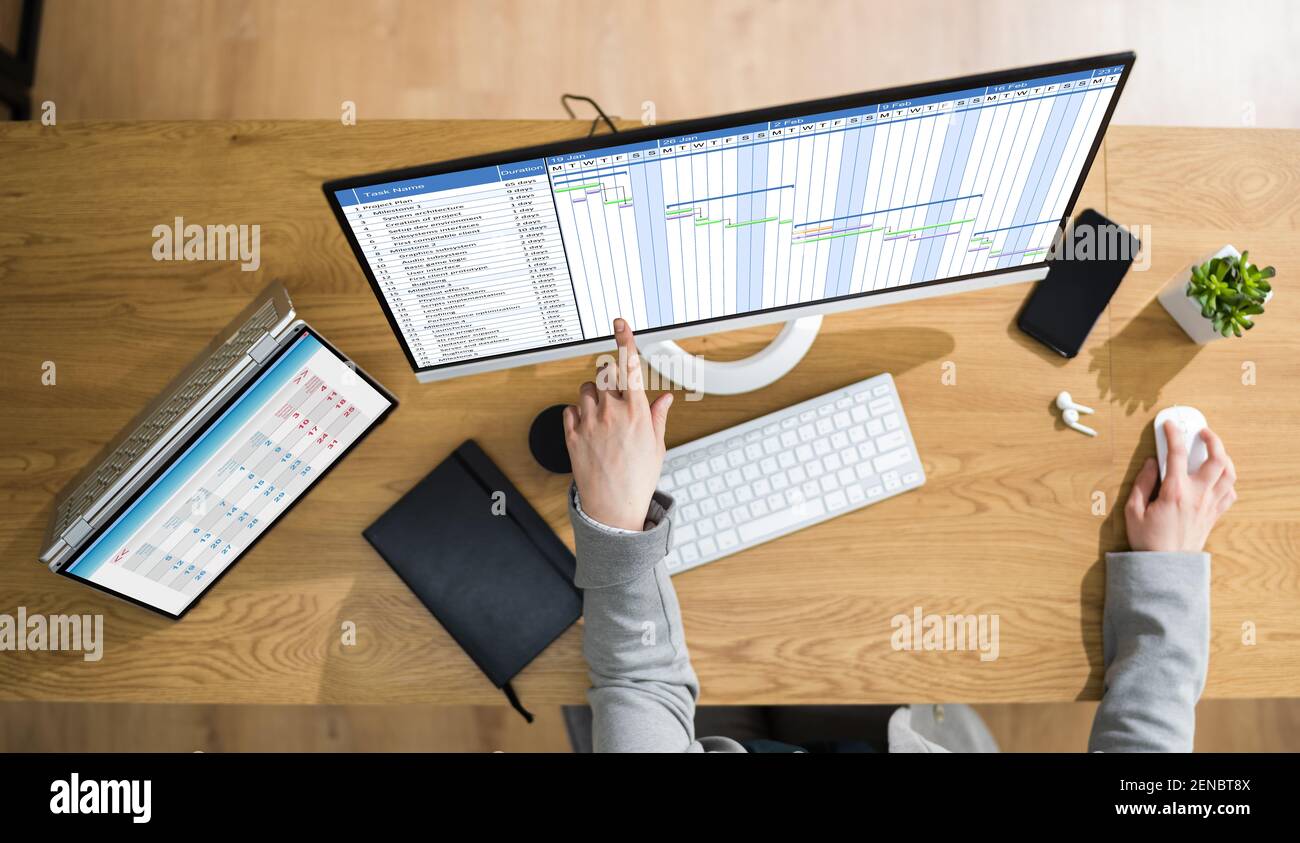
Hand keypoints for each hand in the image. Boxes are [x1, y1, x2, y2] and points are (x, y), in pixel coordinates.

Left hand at [564, 319, 673, 531]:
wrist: (614, 508)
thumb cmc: (639, 478)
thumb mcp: (656, 445)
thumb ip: (657, 416)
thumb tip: (665, 398)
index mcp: (637, 412)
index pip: (630, 366)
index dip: (625, 340)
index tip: (619, 322)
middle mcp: (612, 413)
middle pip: (604, 373)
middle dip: (608, 376)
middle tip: (614, 394)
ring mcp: (589, 424)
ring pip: (585, 391)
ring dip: (593, 396)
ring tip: (602, 418)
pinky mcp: (572, 436)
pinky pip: (569, 411)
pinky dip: (577, 415)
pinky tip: (588, 430)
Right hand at [1124, 421, 1236, 552]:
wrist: (1166, 568)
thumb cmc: (1147, 541)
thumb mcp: (1133, 511)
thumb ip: (1142, 483)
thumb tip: (1150, 463)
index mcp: (1175, 492)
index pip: (1176, 454)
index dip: (1173, 434)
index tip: (1169, 424)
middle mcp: (1197, 496)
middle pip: (1217, 460)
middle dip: (1212, 439)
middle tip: (1202, 431)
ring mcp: (1209, 506)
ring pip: (1229, 475)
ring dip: (1224, 457)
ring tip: (1213, 450)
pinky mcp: (1213, 516)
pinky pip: (1229, 494)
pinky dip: (1226, 481)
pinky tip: (1217, 478)